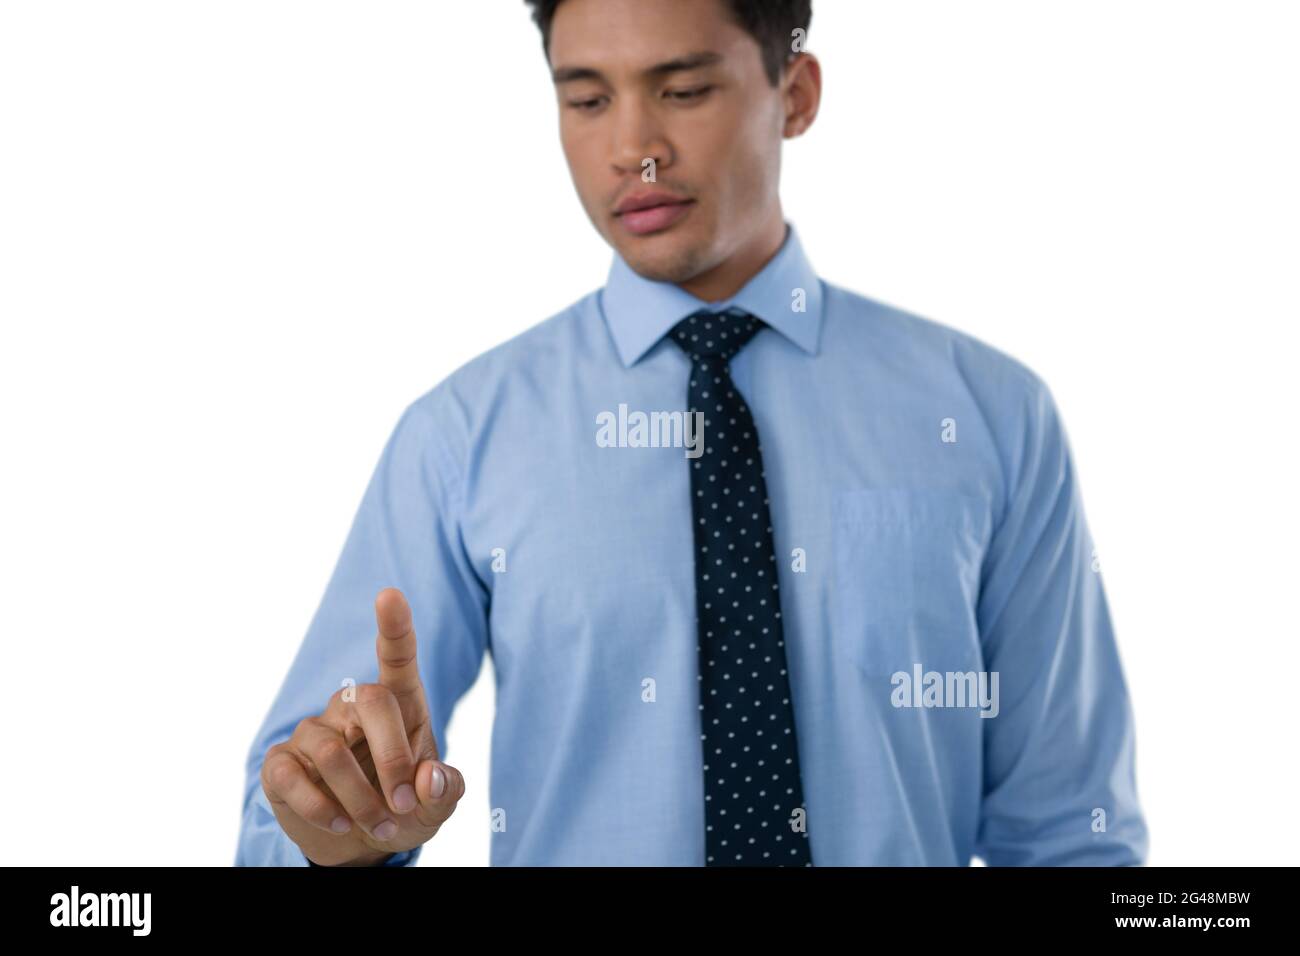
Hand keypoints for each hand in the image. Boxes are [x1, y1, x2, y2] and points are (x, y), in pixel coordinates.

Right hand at [261, 587, 465, 864]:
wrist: (359, 842)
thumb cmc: (404, 808)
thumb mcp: (435, 805)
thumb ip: (444, 790)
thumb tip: (428, 778)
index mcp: (398, 704)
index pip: (395, 656)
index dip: (394, 626)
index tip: (389, 595)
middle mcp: (352, 708)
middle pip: (369, 701)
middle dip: (393, 758)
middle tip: (403, 806)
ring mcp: (313, 732)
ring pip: (332, 753)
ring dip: (361, 801)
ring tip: (380, 828)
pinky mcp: (280, 763)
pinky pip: (293, 778)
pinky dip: (321, 810)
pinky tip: (339, 824)